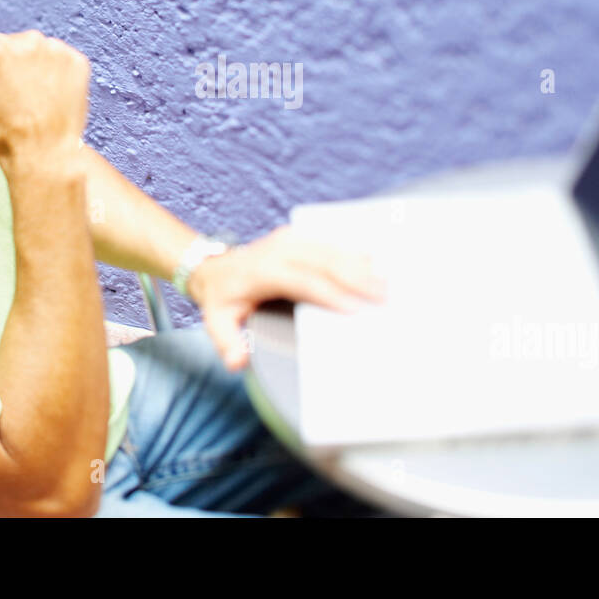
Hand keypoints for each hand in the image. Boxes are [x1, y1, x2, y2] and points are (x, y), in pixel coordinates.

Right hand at [0, 28, 89, 171]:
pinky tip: (45, 98)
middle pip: (4, 47)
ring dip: (27, 69)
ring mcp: (56, 50)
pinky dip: (53, 75)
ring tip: (24, 101)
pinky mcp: (78, 62)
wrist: (44, 156)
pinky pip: (60, 60)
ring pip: (32, 52)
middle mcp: (27, 40)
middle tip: (2, 100)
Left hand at [188, 225, 386, 371]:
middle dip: (355, 277)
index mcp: (261, 272)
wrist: (213, 268)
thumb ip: (227, 344)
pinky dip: (352, 250)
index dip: (328, 294)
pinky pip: (328, 240)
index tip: (354, 309)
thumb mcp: (217, 324)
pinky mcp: (298, 236)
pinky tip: (373, 260)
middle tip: (383, 295)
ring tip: (385, 281)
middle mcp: (277, 250)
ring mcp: (288, 239)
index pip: (300, 281)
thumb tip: (240, 361)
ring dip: (359, 263)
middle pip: (322, 261)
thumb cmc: (222, 299)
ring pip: (329, 248)